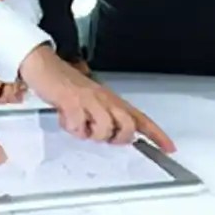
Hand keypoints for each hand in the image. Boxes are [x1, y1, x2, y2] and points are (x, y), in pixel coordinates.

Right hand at [17, 44, 174, 152]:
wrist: (45, 67)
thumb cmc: (67, 86)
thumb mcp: (91, 102)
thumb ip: (105, 118)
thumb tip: (115, 136)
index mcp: (111, 100)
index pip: (140, 118)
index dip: (156, 134)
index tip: (169, 148)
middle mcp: (105, 99)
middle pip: (127, 126)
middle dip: (116, 138)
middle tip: (99, 134)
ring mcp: (90, 99)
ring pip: (105, 129)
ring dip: (91, 134)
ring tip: (80, 125)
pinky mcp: (72, 102)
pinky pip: (80, 127)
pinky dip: (73, 129)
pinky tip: (67, 119)